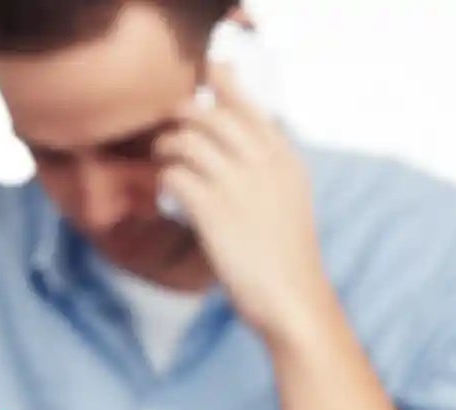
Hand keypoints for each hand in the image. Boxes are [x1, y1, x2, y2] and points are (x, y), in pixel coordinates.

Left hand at [154, 64, 332, 342]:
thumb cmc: (287, 254)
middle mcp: (263, 163)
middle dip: (184, 114)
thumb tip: (243, 145)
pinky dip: (166, 178)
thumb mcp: (291, 198)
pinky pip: (175, 176)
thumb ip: (270, 168)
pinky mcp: (212, 211)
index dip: (226, 82)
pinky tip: (167, 190)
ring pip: (188, 141)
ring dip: (168, 145)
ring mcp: (237, 185)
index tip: (211, 67)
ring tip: (163, 156)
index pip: (250, 106)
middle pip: (212, 116)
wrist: (292, 296)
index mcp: (285, 158)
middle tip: (172, 124)